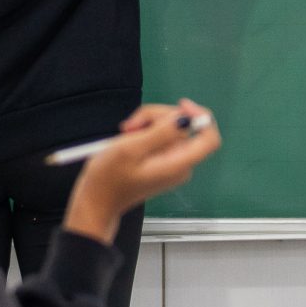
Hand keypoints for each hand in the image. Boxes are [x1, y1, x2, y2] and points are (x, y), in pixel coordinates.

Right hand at [64, 101, 221, 241]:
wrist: (96, 202)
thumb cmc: (109, 178)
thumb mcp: (131, 149)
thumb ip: (160, 132)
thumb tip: (185, 119)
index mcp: (177, 164)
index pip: (209, 138)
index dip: (200, 116)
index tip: (180, 104)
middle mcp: (180, 164)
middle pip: (183, 127)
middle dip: (158, 117)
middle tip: (130, 125)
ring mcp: (171, 164)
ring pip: (169, 129)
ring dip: (147, 123)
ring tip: (125, 133)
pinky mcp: (160, 162)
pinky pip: (161, 138)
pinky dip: (145, 132)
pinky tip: (129, 138)